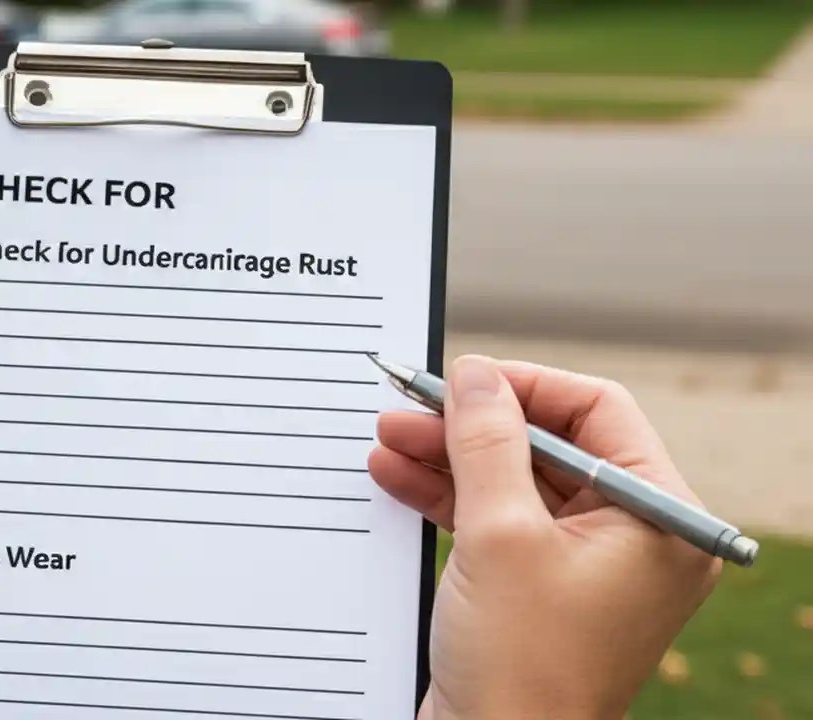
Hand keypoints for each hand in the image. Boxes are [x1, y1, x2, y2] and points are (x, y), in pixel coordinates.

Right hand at [369, 356, 719, 719]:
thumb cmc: (521, 667)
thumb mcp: (500, 533)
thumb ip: (486, 442)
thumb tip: (477, 375)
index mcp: (657, 519)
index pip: (597, 412)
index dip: (525, 387)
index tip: (464, 377)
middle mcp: (630, 537)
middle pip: (548, 445)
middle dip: (472, 426)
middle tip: (410, 407)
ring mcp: (583, 564)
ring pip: (514, 481)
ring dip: (450, 458)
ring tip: (390, 437)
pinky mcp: (538, 586)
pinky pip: (497, 520)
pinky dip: (449, 497)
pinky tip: (398, 476)